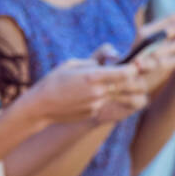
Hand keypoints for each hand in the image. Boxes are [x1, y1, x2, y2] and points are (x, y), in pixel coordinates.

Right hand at [27, 55, 145, 122]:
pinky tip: (86, 96)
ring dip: (119, 90)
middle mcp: (98, 92)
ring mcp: (97, 105)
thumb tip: (106, 62)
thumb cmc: (53, 81)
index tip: (133, 64)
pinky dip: (102, 98)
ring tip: (109, 84)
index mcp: (92, 76)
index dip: (133, 68)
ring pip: (118, 96)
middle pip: (128, 86)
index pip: (125, 73)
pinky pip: (104, 103)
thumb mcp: (71, 63)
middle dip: (133, 80)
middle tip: (131, 74)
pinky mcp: (93, 113)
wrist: (40, 107)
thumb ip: (93, 62)